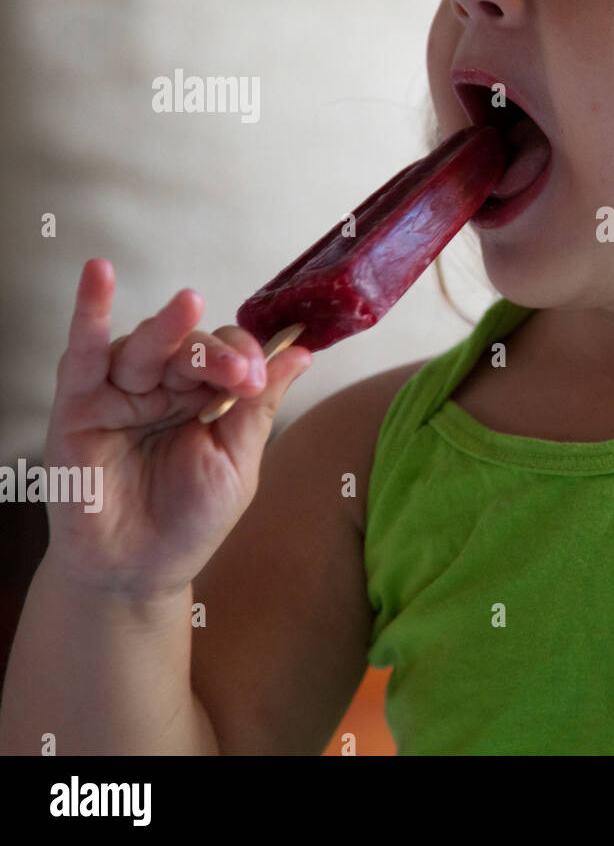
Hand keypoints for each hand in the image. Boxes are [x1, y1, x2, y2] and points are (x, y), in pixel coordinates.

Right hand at [40, 258, 311, 601]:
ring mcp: (119, 393)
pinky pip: (82, 354)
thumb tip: (302, 352)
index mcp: (205, 394)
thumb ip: (259, 405)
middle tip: (239, 371)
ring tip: (187, 305)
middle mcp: (163, 385)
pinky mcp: (77, 407)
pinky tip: (96, 276)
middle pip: (191, 345)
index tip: (258, 378)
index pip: (229, 352)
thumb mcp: (237, 461)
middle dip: (216, 351)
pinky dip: (87, 314)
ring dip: (169, 328)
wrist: (139, 572)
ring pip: (146, 346)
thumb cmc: (189, 519)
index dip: (245, 356)